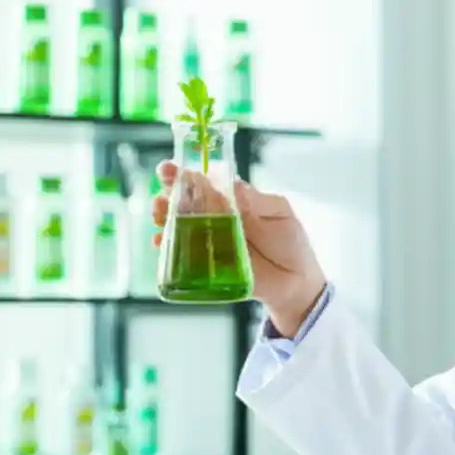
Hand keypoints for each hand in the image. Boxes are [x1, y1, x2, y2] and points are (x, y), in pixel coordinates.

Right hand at [153, 161, 326, 336]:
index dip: (187, 174)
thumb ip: (256, 202)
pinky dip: (167, 247)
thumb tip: (233, 185)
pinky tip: (160, 242)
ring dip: (164, 217)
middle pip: (186, 201)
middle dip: (169, 194)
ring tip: (158, 215)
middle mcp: (217, 217)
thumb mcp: (279, 214)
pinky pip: (182, 253)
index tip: (172, 170)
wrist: (296, 284)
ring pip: (179, 225)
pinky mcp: (206, 265)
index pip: (207, 182)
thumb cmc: (291, 244)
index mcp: (234, 200)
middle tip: (161, 196)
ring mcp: (210, 241)